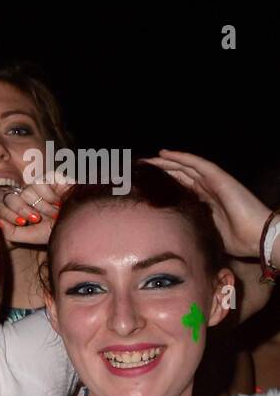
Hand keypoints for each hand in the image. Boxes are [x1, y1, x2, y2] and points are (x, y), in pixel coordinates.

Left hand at [0, 179, 65, 246]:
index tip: (24, 222)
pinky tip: (59, 200)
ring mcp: (40, 185)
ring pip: (25, 191)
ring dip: (41, 205)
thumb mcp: (31, 236)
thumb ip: (11, 233)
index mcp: (22, 209)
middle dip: (24, 211)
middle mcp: (29, 196)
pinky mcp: (51, 176)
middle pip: (10, 197)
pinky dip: (48, 195)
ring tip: (55, 212)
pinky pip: (38, 183)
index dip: (10, 214)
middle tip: (38, 218)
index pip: (3, 206)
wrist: (80, 224)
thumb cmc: (58, 231)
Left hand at [145, 150, 273, 259]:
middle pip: (180, 175)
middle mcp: (208, 188)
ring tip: (147, 159)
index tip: (143, 183)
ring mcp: (214, 182)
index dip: (162, 183)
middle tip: (140, 168)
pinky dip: (181, 158)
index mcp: (204, 201)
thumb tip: (170, 237)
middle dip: (160, 170)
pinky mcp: (220, 178)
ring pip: (185, 166)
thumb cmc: (235, 241)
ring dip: (165, 161)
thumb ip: (191, 229)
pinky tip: (164, 154)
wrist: (257, 237)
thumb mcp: (204, 233)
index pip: (179, 187)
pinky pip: (197, 164)